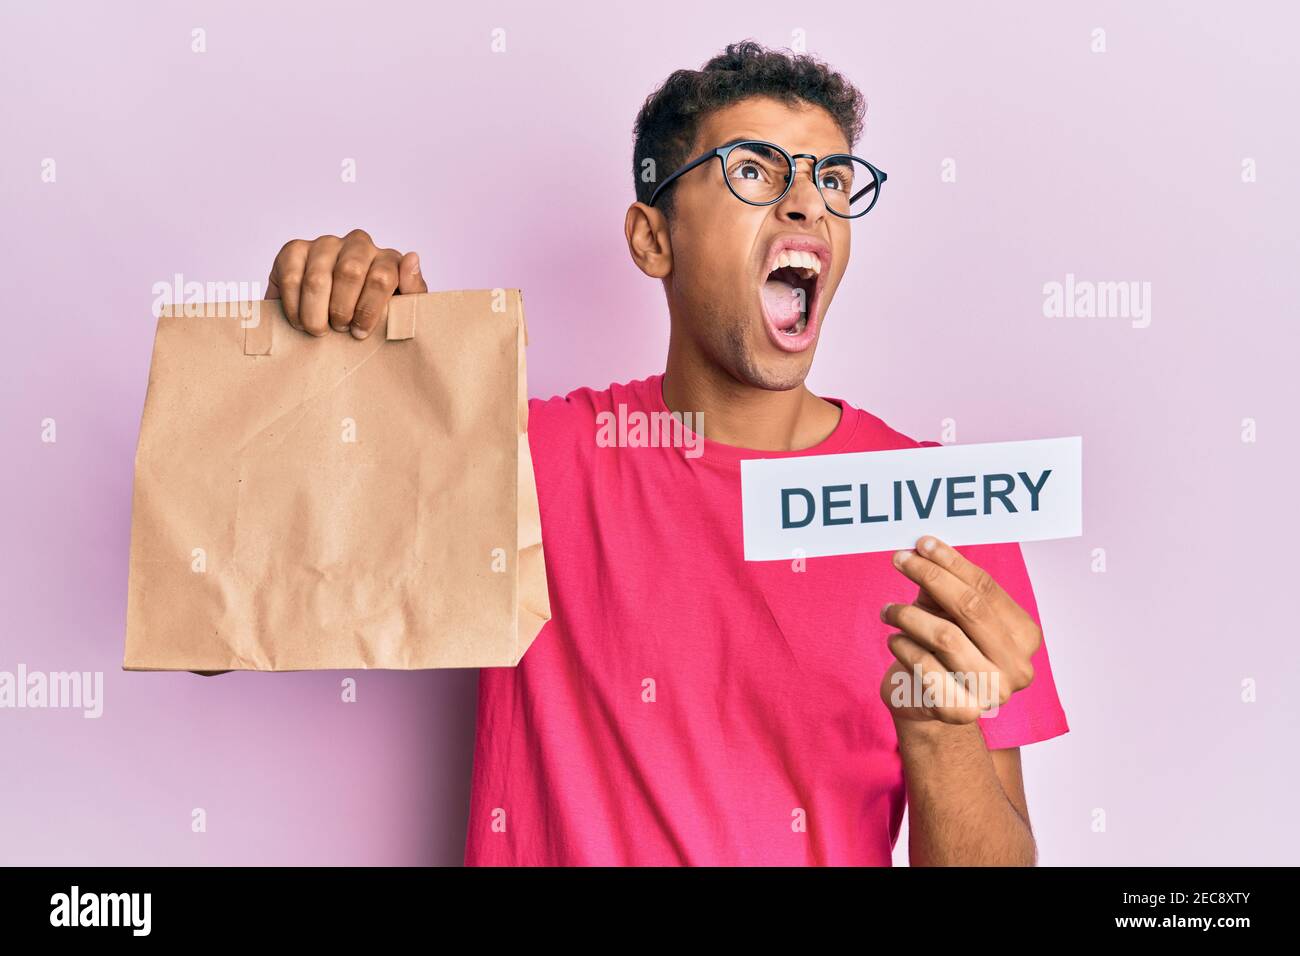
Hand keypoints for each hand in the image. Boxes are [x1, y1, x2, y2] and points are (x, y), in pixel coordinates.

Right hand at [266, 229, 426, 338]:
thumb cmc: (372, 316)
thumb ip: (412, 289)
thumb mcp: (400, 309)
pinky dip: (294, 306)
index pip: (382, 277)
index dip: (368, 309)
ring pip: (318, 278)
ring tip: (319, 329)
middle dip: (342, 310)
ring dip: (316, 312)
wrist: (337, 317)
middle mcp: (358, 244)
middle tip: (338, 329)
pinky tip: (300, 321)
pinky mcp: (295, 249)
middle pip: (350, 273)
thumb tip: (412, 258)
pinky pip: (291, 278)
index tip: (360, 332)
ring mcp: (325, 243)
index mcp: (387, 258)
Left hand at [878, 535, 1041, 724]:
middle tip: (900, 560)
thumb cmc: (939, 650)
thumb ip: (946, 586)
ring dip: (909, 615)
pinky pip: (925, 665)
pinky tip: (895, 640)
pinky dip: (903, 646)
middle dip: (931, 577)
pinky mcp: (961, 712)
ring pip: (946, 636)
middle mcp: (1017, 667)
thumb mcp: (947, 613)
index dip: (952, 562)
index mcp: (1024, 636)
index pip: (987, 588)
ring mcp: (993, 692)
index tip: (922, 544)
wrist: (926, 703)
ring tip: (888, 610)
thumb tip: (924, 549)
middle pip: (971, 607)